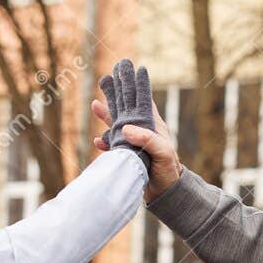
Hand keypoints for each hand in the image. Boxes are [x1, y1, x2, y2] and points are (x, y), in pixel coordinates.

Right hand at [91, 62, 181, 199]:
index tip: (128, 71)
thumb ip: (146, 139)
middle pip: (126, 108)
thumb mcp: (162, 152)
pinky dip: (104, 142)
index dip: (135, 85)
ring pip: (116, 125)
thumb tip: (124, 128)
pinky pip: (112, 145)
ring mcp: (133, 142)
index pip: (142, 100)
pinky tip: (98, 140)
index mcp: (152, 125)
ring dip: (106, 116)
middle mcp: (142, 131)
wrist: (165, 192)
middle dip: (116, 95)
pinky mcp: (127, 155)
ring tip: (95, 103)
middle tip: (107, 78)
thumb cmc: (168, 169)